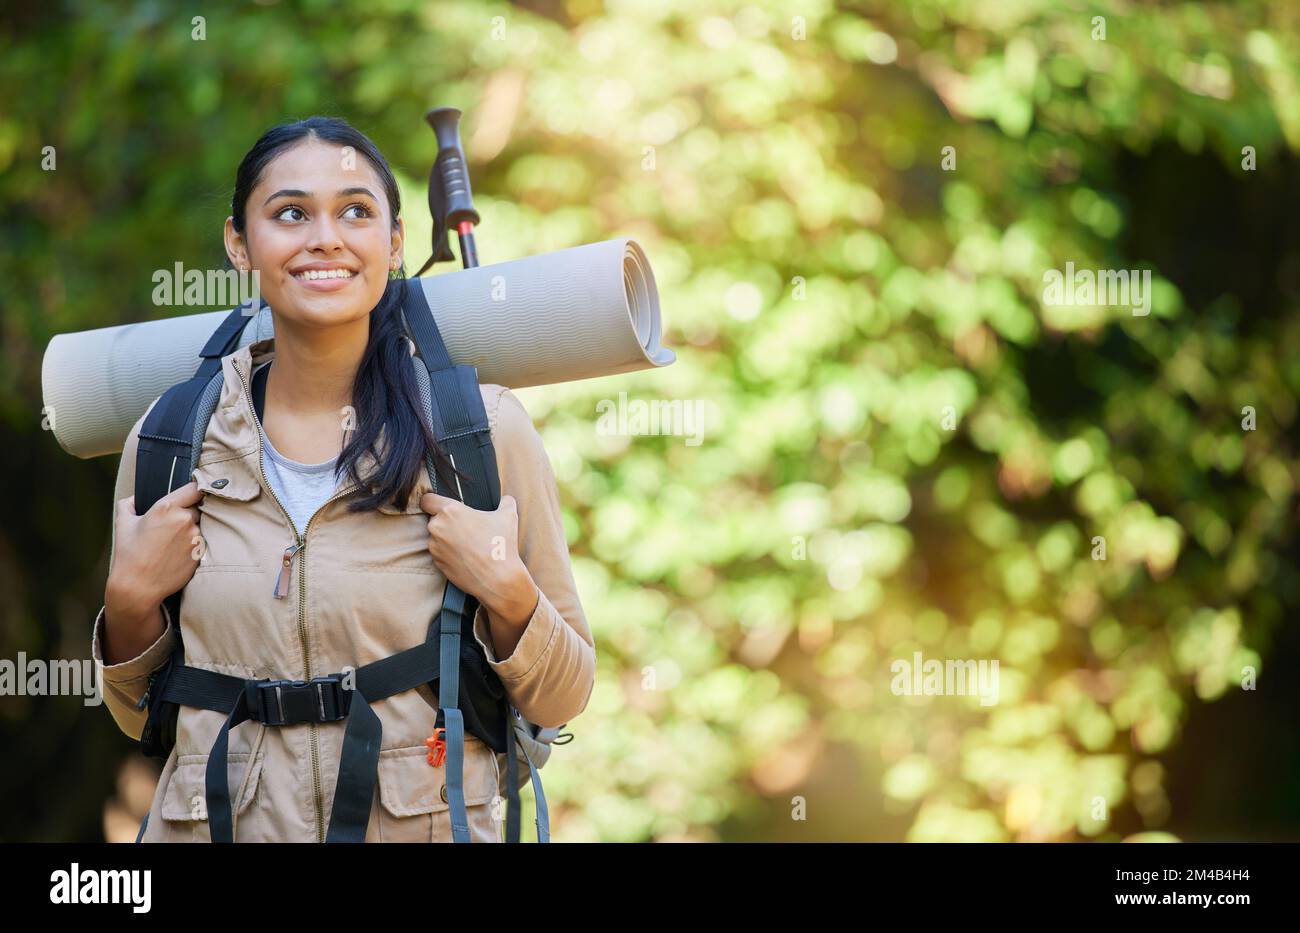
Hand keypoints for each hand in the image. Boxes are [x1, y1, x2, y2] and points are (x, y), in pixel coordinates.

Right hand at [107, 480, 205, 613]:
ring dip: (191, 530)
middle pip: (198, 507)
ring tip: (172, 543)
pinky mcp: (201, 552)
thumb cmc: (129, 554)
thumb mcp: (123, 524)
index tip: (193, 493)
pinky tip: (177, 554)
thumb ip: (128, 504)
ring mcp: (195, 536)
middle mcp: (185, 519)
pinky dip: (193, 544)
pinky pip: (201, 542)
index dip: (196, 490)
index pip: (195, 488)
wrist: (138, 587)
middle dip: (189, 512)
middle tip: (174, 525)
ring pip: (200, 525)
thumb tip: (135, 497)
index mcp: (166, 507)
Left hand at [420, 492, 536, 624]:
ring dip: (446, 538)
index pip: (427, 500)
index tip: (442, 505)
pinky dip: (448, 553)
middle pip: (433, 518)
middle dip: (446, 522)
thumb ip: (505, 502)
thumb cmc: (501, 544)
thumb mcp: (508, 516)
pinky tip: (465, 556)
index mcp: (450, 511)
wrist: (498, 579)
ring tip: (467, 544)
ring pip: (435, 537)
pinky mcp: (437, 563)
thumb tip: (506, 499)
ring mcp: (435, 547)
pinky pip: (439, 553)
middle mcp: (437, 527)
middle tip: (465, 527)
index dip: (433, 501)